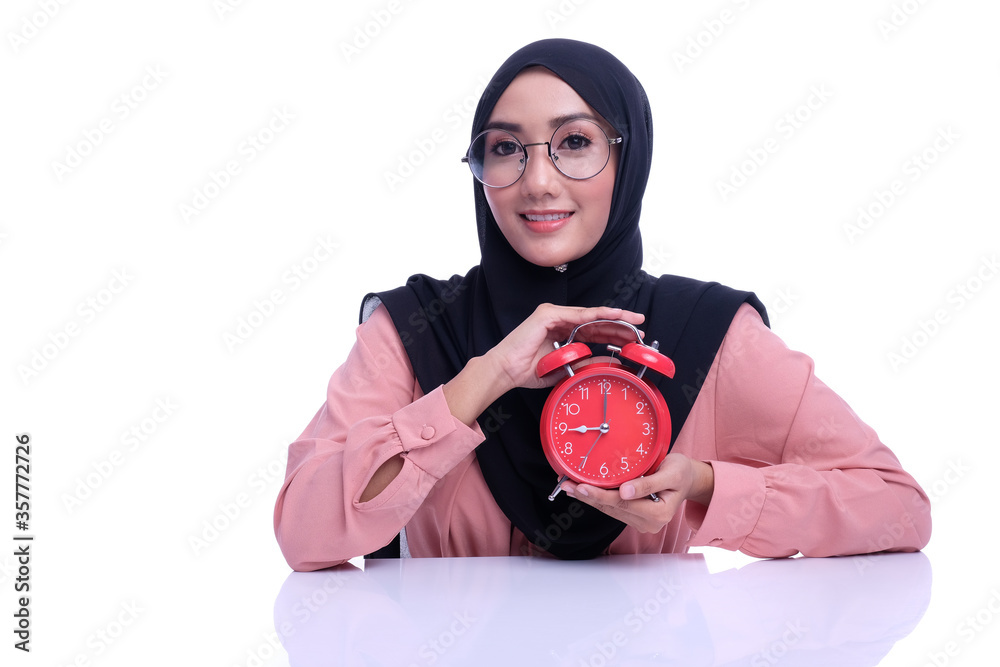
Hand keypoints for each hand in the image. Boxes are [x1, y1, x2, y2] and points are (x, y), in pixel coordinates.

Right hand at [483, 303, 644, 392]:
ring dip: (613, 317)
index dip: (615, 334)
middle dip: (620, 323)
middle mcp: (560, 320)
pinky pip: (577, 315)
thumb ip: (586, 363)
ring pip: (590, 314)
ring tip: (632, 320)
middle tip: (641, 326)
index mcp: (564, 332)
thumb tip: (611, 362)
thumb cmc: (529, 371)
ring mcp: (554, 315)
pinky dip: (596, 314)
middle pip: (596, 320)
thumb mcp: (566, 368)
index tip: (634, 338)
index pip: (595, 330)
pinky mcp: (547, 314)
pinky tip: (612, 315)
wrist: (507, 371)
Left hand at [562, 453, 714, 533]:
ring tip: (569, 487)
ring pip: (609, 509)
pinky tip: (583, 491)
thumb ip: (648, 484)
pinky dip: (597, 498)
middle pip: (612, 508)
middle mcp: (648, 523)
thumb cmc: (680, 473)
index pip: (622, 503)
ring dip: (588, 498)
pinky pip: (612, 508)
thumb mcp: (670, 474)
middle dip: (588, 496)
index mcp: (658, 514)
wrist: (687, 478)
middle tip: (566, 485)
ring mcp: (640, 521)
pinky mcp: (634, 516)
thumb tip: (625, 492)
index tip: (583, 486)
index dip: (600, 495)